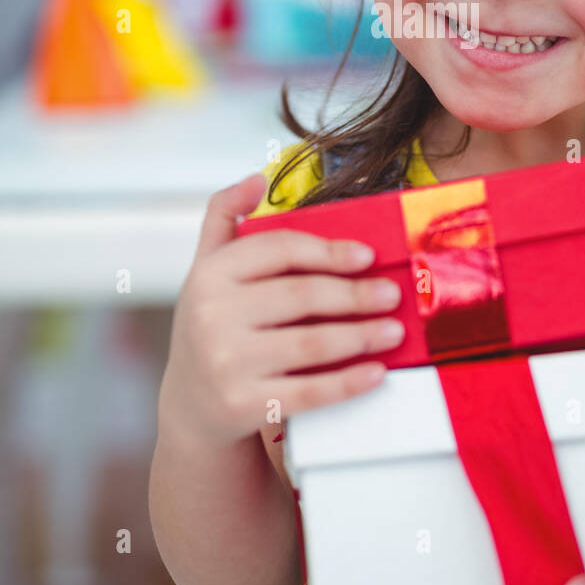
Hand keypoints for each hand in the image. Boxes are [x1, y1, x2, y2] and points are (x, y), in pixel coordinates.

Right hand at [158, 174, 405, 446]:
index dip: (329, 250)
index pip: (279, 249)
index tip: (367, 256)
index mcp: (209, 274)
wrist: (191, 406)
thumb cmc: (212, 326)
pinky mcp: (245, 405)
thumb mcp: (206, 268)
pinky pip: (310, 391)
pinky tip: (376, 372)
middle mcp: (212, 316)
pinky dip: (349, 382)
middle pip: (303, 296)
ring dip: (362, 335)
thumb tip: (256, 178)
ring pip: (313, 343)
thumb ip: (224, 215)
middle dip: (356, 295)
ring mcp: (227, 363)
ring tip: (393, 330)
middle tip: (392, 294)